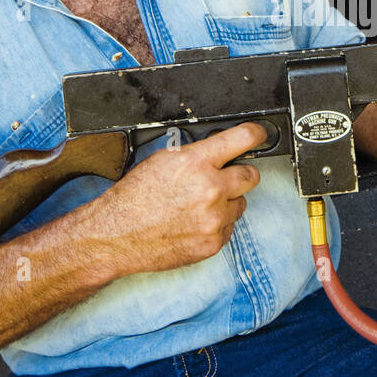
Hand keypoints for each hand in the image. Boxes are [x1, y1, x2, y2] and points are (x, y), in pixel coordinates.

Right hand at [99, 122, 264, 275]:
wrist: (116, 235)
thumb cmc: (133, 198)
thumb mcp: (162, 160)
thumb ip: (197, 155)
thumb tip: (221, 150)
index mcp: (196, 162)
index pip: (243, 139)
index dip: (256, 134)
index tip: (260, 136)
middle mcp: (211, 189)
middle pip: (251, 175)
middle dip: (241, 174)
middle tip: (225, 178)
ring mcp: (214, 218)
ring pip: (240, 204)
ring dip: (226, 203)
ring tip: (197, 206)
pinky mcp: (214, 242)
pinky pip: (229, 227)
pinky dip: (216, 225)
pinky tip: (193, 223)